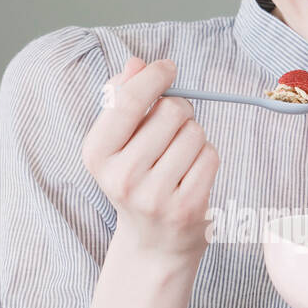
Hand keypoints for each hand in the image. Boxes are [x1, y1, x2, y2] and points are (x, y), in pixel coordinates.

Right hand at [81, 54, 219, 260]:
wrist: (152, 243)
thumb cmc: (136, 180)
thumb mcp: (116, 143)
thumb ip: (121, 99)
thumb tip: (136, 63)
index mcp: (97, 155)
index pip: (128, 100)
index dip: (153, 76)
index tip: (167, 68)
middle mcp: (122, 177)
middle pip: (170, 111)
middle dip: (179, 109)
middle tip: (173, 127)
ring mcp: (155, 196)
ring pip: (195, 132)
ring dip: (194, 136)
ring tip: (180, 157)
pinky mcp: (187, 208)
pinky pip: (211, 156)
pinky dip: (206, 157)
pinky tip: (192, 174)